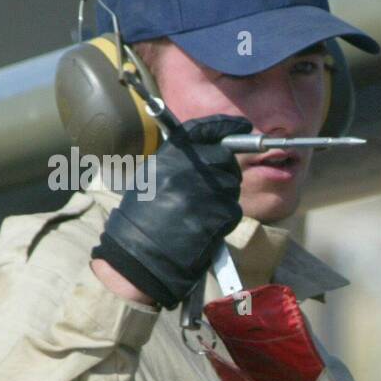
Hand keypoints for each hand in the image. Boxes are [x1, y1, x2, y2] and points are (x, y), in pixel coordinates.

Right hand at [90, 115, 251, 308]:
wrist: (140, 255)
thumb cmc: (142, 218)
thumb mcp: (153, 178)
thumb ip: (181, 162)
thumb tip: (212, 151)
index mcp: (171, 156)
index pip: (205, 130)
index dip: (225, 126)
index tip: (240, 126)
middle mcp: (191, 168)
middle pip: (225, 159)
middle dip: (224, 170)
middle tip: (211, 186)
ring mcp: (208, 191)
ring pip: (230, 185)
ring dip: (223, 196)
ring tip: (199, 211)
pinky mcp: (221, 214)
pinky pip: (231, 209)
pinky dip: (223, 217)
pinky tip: (203, 226)